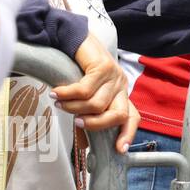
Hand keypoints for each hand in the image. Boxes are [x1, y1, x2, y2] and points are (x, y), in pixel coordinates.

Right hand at [52, 33, 139, 151]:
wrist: (72, 39)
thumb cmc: (76, 70)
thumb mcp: (83, 96)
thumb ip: (87, 116)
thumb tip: (84, 145)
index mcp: (120, 95)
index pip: (132, 117)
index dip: (128, 134)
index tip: (118, 150)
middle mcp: (121, 86)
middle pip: (118, 115)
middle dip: (96, 124)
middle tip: (76, 121)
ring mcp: (115, 76)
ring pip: (97, 104)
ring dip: (74, 107)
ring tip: (60, 101)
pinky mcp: (104, 66)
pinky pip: (85, 90)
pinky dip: (68, 94)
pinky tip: (57, 92)